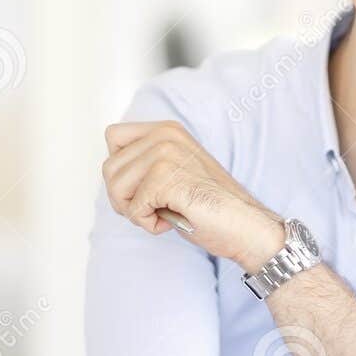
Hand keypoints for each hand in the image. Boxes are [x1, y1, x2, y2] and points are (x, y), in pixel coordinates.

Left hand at [102, 121, 284, 268]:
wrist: (246, 226)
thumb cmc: (211, 207)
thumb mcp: (174, 172)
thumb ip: (145, 162)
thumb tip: (111, 174)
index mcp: (167, 129)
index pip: (113, 137)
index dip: (120, 169)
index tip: (144, 187)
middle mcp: (165, 135)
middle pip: (109, 167)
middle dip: (124, 197)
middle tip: (155, 207)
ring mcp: (166, 154)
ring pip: (115, 187)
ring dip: (135, 211)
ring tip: (164, 213)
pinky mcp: (166, 178)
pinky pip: (132, 209)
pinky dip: (148, 224)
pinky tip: (171, 221)